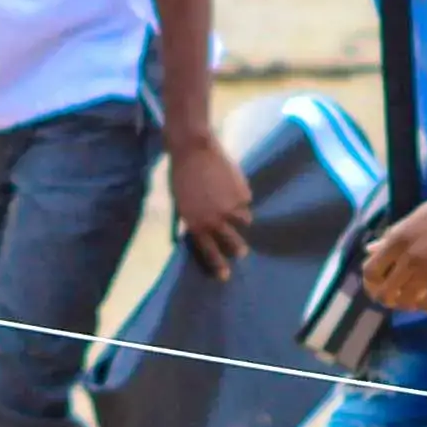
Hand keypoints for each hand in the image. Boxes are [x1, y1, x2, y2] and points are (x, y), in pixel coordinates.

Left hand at [164, 128, 249, 280]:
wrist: (193, 149)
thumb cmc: (181, 175)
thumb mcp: (181, 202)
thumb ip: (193, 218)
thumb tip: (201, 231)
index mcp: (196, 224)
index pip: (209, 251)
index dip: (218, 265)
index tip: (225, 276)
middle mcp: (215, 220)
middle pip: (234, 243)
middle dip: (238, 248)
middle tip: (242, 252)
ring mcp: (231, 207)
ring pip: (244, 220)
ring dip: (240, 216)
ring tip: (235, 208)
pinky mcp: (242, 192)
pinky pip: (246, 199)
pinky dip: (240, 195)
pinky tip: (231, 183)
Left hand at [355, 172, 426, 313]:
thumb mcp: (417, 217)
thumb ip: (393, 236)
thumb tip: (370, 249)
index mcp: (399, 236)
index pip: (371, 271)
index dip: (370, 282)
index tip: (377, 283)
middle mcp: (410, 255)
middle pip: (385, 291)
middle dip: (385, 296)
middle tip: (393, 295)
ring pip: (405, 301)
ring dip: (404, 303)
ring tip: (410, 297)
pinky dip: (423, 305)